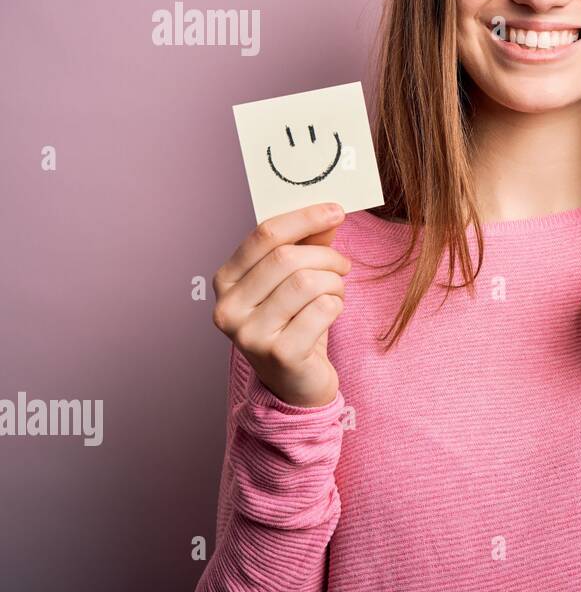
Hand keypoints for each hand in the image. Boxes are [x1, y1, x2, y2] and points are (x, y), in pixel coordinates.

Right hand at [212, 202, 351, 407]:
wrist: (297, 382)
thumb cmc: (295, 322)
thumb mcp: (295, 278)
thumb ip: (308, 244)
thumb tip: (329, 213)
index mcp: (226, 281)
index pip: (264, 235)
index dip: (304, 217)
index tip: (336, 210)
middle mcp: (228, 308)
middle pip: (287, 258)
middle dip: (326, 256)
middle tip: (343, 265)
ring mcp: (250, 334)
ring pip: (306, 282)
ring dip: (335, 282)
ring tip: (337, 291)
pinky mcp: (279, 355)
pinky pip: (322, 310)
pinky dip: (336, 305)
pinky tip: (332, 313)